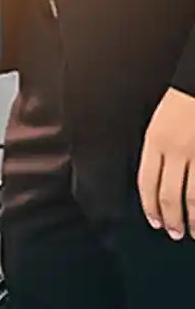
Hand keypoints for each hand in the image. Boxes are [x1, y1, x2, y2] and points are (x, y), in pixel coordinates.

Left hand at [138, 87, 194, 238]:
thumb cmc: (183, 103)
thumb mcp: (160, 125)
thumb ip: (158, 152)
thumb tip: (155, 182)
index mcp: (155, 141)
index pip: (146, 182)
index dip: (149, 206)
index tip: (154, 221)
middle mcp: (176, 149)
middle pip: (170, 194)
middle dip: (172, 219)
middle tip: (174, 233)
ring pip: (194, 196)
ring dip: (194, 219)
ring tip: (194, 232)